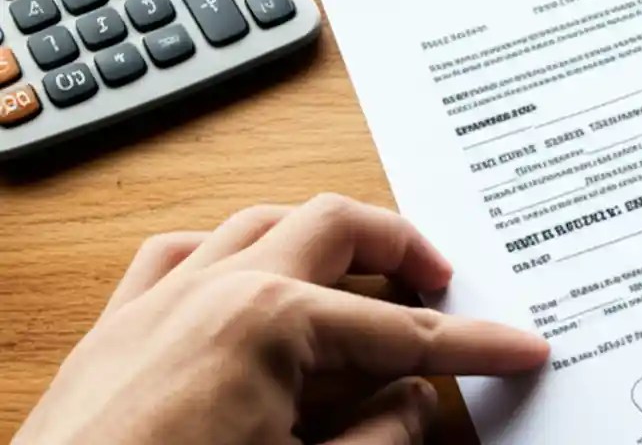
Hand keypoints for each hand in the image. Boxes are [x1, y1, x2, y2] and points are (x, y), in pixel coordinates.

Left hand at [13, 194, 548, 444]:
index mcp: (270, 322)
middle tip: (445, 286)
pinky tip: (252, 279)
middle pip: (335, 226)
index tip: (521, 348)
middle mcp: (214, 288)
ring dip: (323, 241)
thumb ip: (382, 437)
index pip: (404, 333)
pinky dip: (232, 253)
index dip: (475, 346)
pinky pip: (181, 254)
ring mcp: (158, 301)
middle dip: (402, 247)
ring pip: (262, 222)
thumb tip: (416, 400)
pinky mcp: (115, 329)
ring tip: (363, 275)